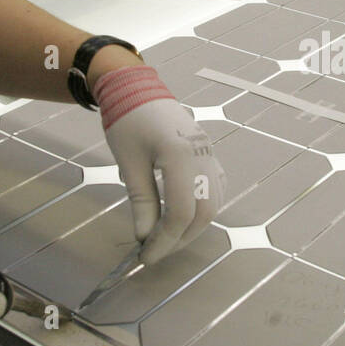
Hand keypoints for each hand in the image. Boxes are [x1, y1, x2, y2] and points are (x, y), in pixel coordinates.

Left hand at [95, 65, 225, 266]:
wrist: (137, 89)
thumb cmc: (128, 122)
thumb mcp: (129, 164)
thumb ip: (141, 202)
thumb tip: (145, 237)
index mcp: (181, 156)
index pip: (181, 213)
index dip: (164, 240)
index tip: (144, 255)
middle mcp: (203, 157)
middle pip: (204, 213)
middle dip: (180, 238)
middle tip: (155, 251)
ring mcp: (210, 155)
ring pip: (214, 203)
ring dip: (192, 226)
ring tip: (165, 237)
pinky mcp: (209, 154)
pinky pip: (216, 189)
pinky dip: (202, 208)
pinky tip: (182, 216)